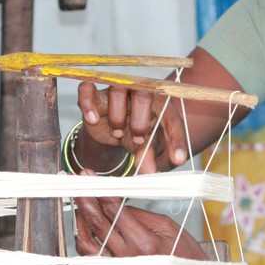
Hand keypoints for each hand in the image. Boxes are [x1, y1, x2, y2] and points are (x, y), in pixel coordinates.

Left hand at [73, 197, 206, 261]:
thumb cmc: (185, 255)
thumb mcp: (168, 226)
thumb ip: (139, 214)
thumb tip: (115, 203)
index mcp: (145, 244)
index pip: (114, 212)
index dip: (99, 192)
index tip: (90, 179)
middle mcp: (128, 259)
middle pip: (97, 225)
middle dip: (84, 201)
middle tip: (77, 185)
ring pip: (86, 245)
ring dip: (79, 222)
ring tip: (80, 205)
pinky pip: (92, 258)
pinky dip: (85, 240)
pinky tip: (85, 227)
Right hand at [75, 81, 190, 173]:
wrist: (115, 129)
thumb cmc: (136, 133)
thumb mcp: (145, 148)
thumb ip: (148, 158)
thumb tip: (148, 174)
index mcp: (161, 104)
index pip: (172, 118)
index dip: (175, 140)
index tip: (177, 159)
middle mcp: (140, 92)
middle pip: (143, 95)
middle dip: (141, 121)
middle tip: (138, 140)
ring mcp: (117, 90)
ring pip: (118, 91)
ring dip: (118, 115)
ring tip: (118, 133)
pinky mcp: (95, 94)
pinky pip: (88, 89)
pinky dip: (88, 102)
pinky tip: (93, 118)